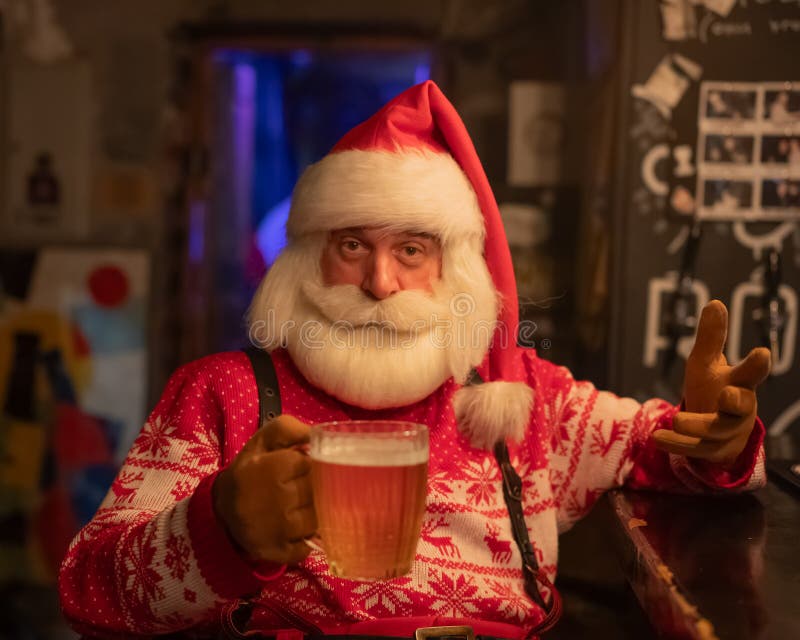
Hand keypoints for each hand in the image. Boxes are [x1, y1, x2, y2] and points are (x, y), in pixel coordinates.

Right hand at [212, 415, 315, 563]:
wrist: (222, 510)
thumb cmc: (250, 471)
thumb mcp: (263, 441)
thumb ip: (290, 429)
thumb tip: (316, 433)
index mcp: (272, 467)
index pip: (312, 464)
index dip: (306, 466)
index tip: (295, 469)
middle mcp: (277, 500)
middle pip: (318, 491)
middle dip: (311, 488)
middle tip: (294, 488)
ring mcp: (279, 530)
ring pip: (317, 519)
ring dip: (310, 513)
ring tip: (293, 508)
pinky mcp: (279, 553)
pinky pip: (309, 546)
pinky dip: (304, 539)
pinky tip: (291, 529)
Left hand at [652, 300, 770, 465]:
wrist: (711, 429)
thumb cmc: (712, 388)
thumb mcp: (706, 363)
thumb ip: (710, 337)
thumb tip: (714, 302)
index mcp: (739, 383)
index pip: (751, 373)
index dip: (757, 364)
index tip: (762, 353)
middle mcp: (739, 409)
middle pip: (743, 406)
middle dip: (736, 401)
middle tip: (726, 394)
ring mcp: (728, 433)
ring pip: (717, 432)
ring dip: (696, 426)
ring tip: (675, 419)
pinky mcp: (714, 451)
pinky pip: (697, 451)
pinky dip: (676, 444)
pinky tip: (656, 437)